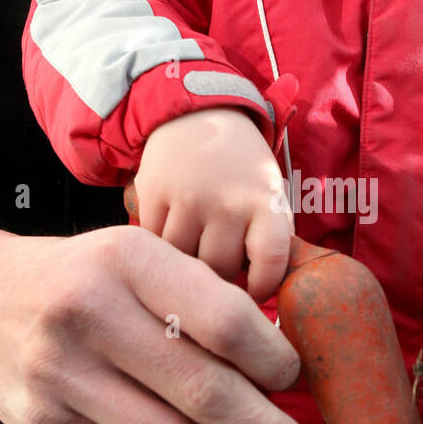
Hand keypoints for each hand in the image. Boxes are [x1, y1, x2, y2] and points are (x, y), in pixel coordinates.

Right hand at [0, 224, 318, 423]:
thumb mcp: (139, 257)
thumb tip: (279, 366)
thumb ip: (200, 300)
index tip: (292, 378)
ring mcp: (60, 372)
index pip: (223, 320)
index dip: (271, 360)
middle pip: (203, 390)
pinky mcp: (43, 422)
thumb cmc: (86, 277)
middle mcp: (90, 312)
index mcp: (128, 259)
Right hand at [134, 108, 291, 300]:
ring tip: (193, 252)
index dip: (261, 287)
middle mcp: (227, 200)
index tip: (253, 294)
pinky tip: (169, 238)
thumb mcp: (268, 196)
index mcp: (265, 201)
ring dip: (185, 266)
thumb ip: (266, 242)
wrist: (200, 117)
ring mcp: (187, 198)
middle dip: (220, 276)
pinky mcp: (153, 195)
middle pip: (220, 270)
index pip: (269, 261)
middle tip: (218, 266)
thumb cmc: (242, 172)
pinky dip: (158, 250)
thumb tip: (256, 307)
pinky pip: (153, 245)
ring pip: (182, 263)